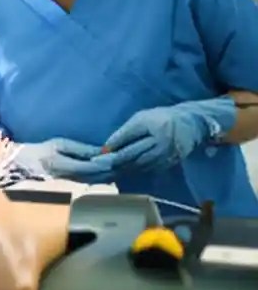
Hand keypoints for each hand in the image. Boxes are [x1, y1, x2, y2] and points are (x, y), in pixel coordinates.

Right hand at [15, 138, 116, 182]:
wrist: (26, 167)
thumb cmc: (41, 152)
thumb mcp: (60, 145)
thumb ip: (81, 150)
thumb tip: (101, 152)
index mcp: (66, 166)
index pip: (94, 167)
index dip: (108, 162)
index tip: (120, 154)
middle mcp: (73, 178)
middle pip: (100, 176)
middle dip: (115, 169)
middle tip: (129, 159)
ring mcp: (76, 184)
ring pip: (100, 181)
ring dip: (113, 173)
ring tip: (125, 163)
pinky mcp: (78, 186)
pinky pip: (97, 182)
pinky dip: (107, 176)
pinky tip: (115, 170)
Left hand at [103, 97, 235, 172]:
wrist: (190, 125)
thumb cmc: (160, 118)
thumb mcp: (142, 118)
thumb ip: (126, 131)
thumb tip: (107, 147)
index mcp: (151, 123)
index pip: (128, 135)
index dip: (113, 144)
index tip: (100, 151)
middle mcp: (159, 139)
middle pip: (133, 153)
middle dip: (115, 160)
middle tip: (99, 165)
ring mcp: (165, 153)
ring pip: (139, 164)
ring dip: (122, 168)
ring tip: (108, 170)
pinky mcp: (169, 162)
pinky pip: (148, 169)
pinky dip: (134, 171)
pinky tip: (123, 172)